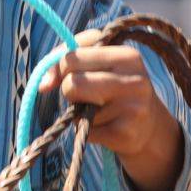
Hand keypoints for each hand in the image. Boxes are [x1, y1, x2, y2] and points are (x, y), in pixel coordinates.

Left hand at [38, 28, 184, 190]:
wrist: (147, 125)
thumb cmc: (111, 85)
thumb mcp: (95, 62)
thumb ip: (62, 59)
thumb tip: (43, 85)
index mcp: (127, 56)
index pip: (72, 58)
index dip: (60, 69)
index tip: (65, 75)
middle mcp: (135, 81)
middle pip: (72, 84)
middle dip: (69, 90)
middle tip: (86, 94)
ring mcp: (133, 109)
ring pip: (76, 109)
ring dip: (78, 111)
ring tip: (98, 109)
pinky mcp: (125, 134)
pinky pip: (84, 131)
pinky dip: (86, 130)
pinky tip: (105, 125)